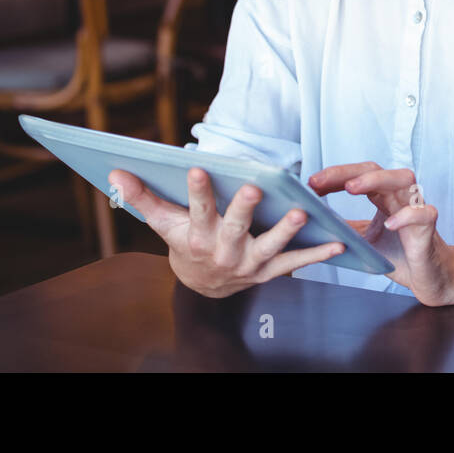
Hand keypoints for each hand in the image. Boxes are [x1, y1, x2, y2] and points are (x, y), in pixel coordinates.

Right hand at [109, 167, 345, 297]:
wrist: (201, 285)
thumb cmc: (184, 241)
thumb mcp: (162, 222)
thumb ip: (142, 196)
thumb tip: (115, 171)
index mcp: (195, 235)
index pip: (195, 209)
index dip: (197, 191)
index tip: (198, 167)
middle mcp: (222, 251)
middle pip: (233, 227)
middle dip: (243, 208)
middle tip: (255, 188)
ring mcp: (247, 263)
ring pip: (268, 247)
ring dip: (286, 231)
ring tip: (302, 213)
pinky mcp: (268, 272)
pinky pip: (295, 263)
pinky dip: (317, 255)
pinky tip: (338, 243)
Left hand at [308, 162, 453, 307]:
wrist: (429, 277)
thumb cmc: (398, 255)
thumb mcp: (363, 241)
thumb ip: (343, 229)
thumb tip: (312, 225)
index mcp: (384, 197)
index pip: (360, 175)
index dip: (336, 175)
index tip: (310, 183)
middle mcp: (401, 197)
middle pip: (377, 170)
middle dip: (347, 172)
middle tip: (319, 181)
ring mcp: (416, 209)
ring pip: (404, 180)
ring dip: (376, 180)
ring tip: (351, 188)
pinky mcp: (429, 228)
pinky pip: (423, 214)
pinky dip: (406, 216)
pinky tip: (390, 224)